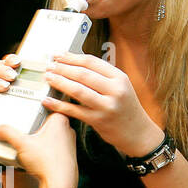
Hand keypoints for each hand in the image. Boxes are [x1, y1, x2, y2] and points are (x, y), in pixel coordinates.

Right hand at [0, 113, 76, 187]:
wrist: (59, 184)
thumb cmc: (48, 162)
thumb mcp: (22, 144)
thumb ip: (7, 133)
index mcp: (60, 120)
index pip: (47, 106)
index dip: (35, 107)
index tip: (26, 108)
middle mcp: (67, 129)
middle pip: (46, 122)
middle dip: (34, 125)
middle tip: (22, 127)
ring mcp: (69, 143)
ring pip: (50, 135)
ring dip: (38, 139)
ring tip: (26, 143)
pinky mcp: (67, 156)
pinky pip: (52, 148)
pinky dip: (43, 150)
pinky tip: (34, 157)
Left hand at [41, 53, 163, 156]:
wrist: (138, 133)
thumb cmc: (126, 109)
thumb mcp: (121, 87)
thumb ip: (102, 76)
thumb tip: (75, 64)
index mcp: (120, 78)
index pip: (92, 62)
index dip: (72, 57)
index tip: (59, 55)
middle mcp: (115, 90)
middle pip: (83, 74)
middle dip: (63, 68)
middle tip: (49, 65)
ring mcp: (107, 106)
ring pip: (78, 90)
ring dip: (59, 82)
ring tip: (48, 78)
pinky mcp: (98, 121)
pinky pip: (74, 110)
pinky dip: (59, 105)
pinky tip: (49, 100)